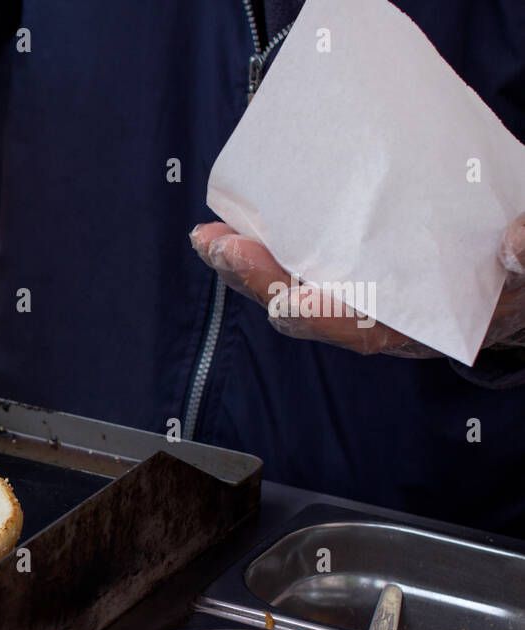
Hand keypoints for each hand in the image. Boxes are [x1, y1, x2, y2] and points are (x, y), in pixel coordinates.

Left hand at [189, 213, 524, 358]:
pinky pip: (299, 264)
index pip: (362, 328)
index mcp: (424, 323)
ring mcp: (362, 296)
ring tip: (208, 238)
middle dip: (259, 281)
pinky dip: (266, 248)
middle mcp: (382, 319)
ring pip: (293, 289)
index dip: (320, 315)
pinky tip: (235, 226)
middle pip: (308, 310)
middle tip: (219, 247)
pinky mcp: (351, 269)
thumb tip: (515, 246)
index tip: (284, 300)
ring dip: (247, 265)